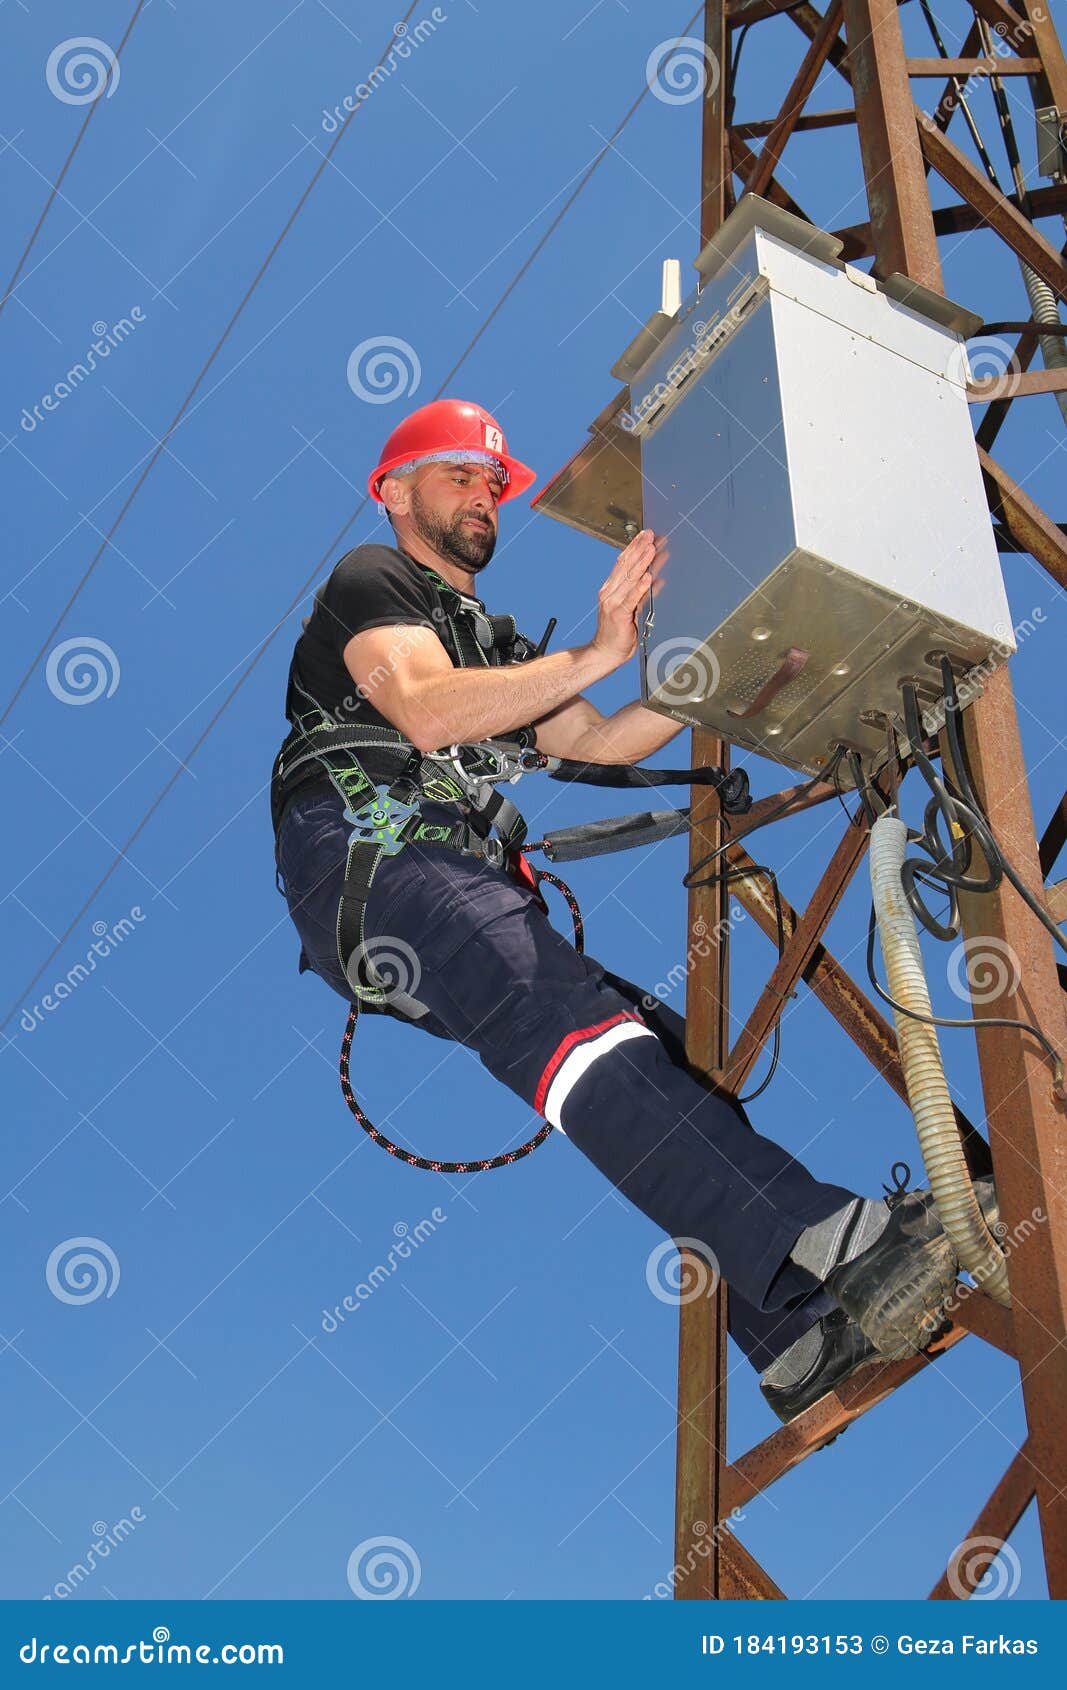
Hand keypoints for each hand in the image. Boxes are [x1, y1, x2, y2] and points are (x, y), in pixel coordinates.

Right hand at [591, 528, 667, 667]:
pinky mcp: (619, 614)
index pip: (623, 563)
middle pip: (626, 565)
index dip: (635, 547)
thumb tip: (656, 579)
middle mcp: (610, 592)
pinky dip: (641, 586)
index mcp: (611, 588)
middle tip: (651, 535)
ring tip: (652, 549)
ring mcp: (613, 602)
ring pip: (630, 578)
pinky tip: (649, 577)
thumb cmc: (617, 633)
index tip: (646, 535)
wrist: (605, 652)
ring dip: (642, 562)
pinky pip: (632, 598)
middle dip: (640, 548)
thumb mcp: (633, 609)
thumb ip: (643, 593)